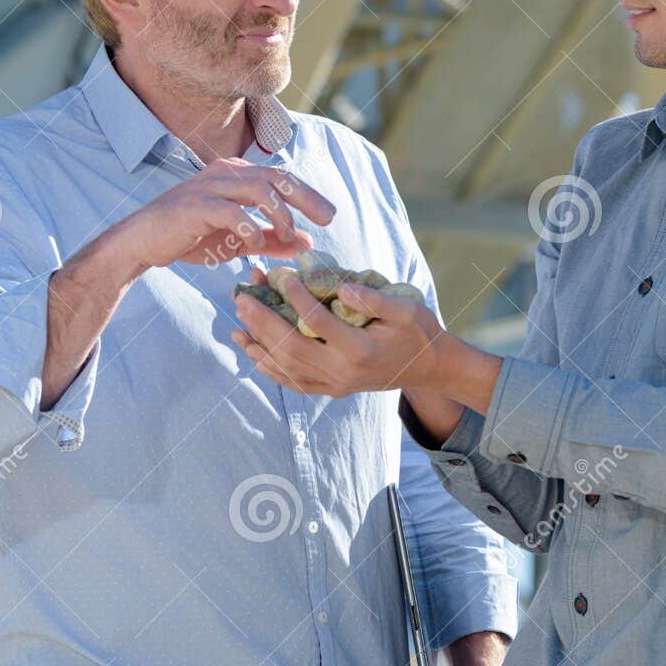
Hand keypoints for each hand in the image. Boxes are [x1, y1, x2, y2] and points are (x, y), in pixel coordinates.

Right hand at [116, 162, 334, 272]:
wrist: (143, 241)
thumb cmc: (190, 236)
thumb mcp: (238, 240)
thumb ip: (272, 239)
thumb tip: (308, 242)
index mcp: (236, 176)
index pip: (280, 179)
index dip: (308, 195)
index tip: (329, 215)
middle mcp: (225, 174)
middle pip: (275, 178)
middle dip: (305, 198)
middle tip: (327, 219)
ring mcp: (209, 187)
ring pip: (256, 189)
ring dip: (279, 213)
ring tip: (288, 234)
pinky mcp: (194, 206)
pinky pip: (230, 211)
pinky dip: (248, 227)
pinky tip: (256, 243)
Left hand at [231, 272, 446, 396]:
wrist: (428, 368)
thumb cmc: (418, 332)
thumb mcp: (407, 309)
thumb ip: (375, 300)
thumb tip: (341, 288)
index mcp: (360, 350)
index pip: (316, 322)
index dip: (295, 297)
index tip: (280, 275)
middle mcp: (342, 372)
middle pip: (291, 347)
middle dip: (262, 321)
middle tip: (242, 297)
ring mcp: (335, 385)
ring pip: (286, 368)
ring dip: (258, 345)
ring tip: (237, 323)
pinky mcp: (331, 390)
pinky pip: (293, 382)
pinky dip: (269, 368)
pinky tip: (252, 351)